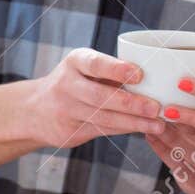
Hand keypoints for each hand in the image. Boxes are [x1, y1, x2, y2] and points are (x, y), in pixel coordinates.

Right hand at [23, 48, 164, 147]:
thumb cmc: (76, 82)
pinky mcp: (70, 131)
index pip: (95, 64)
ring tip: (159, 124)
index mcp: (75, 62)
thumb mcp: (86, 67)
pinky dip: (125, 130)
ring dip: (134, 122)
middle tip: (157, 107)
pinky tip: (144, 130)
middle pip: (101, 97)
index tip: (139, 75)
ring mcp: (67, 110)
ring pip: (104, 118)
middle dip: (131, 104)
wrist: (35, 110)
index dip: (117, 70)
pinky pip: (103, 130)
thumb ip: (113, 70)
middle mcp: (67, 85)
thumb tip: (158, 76)